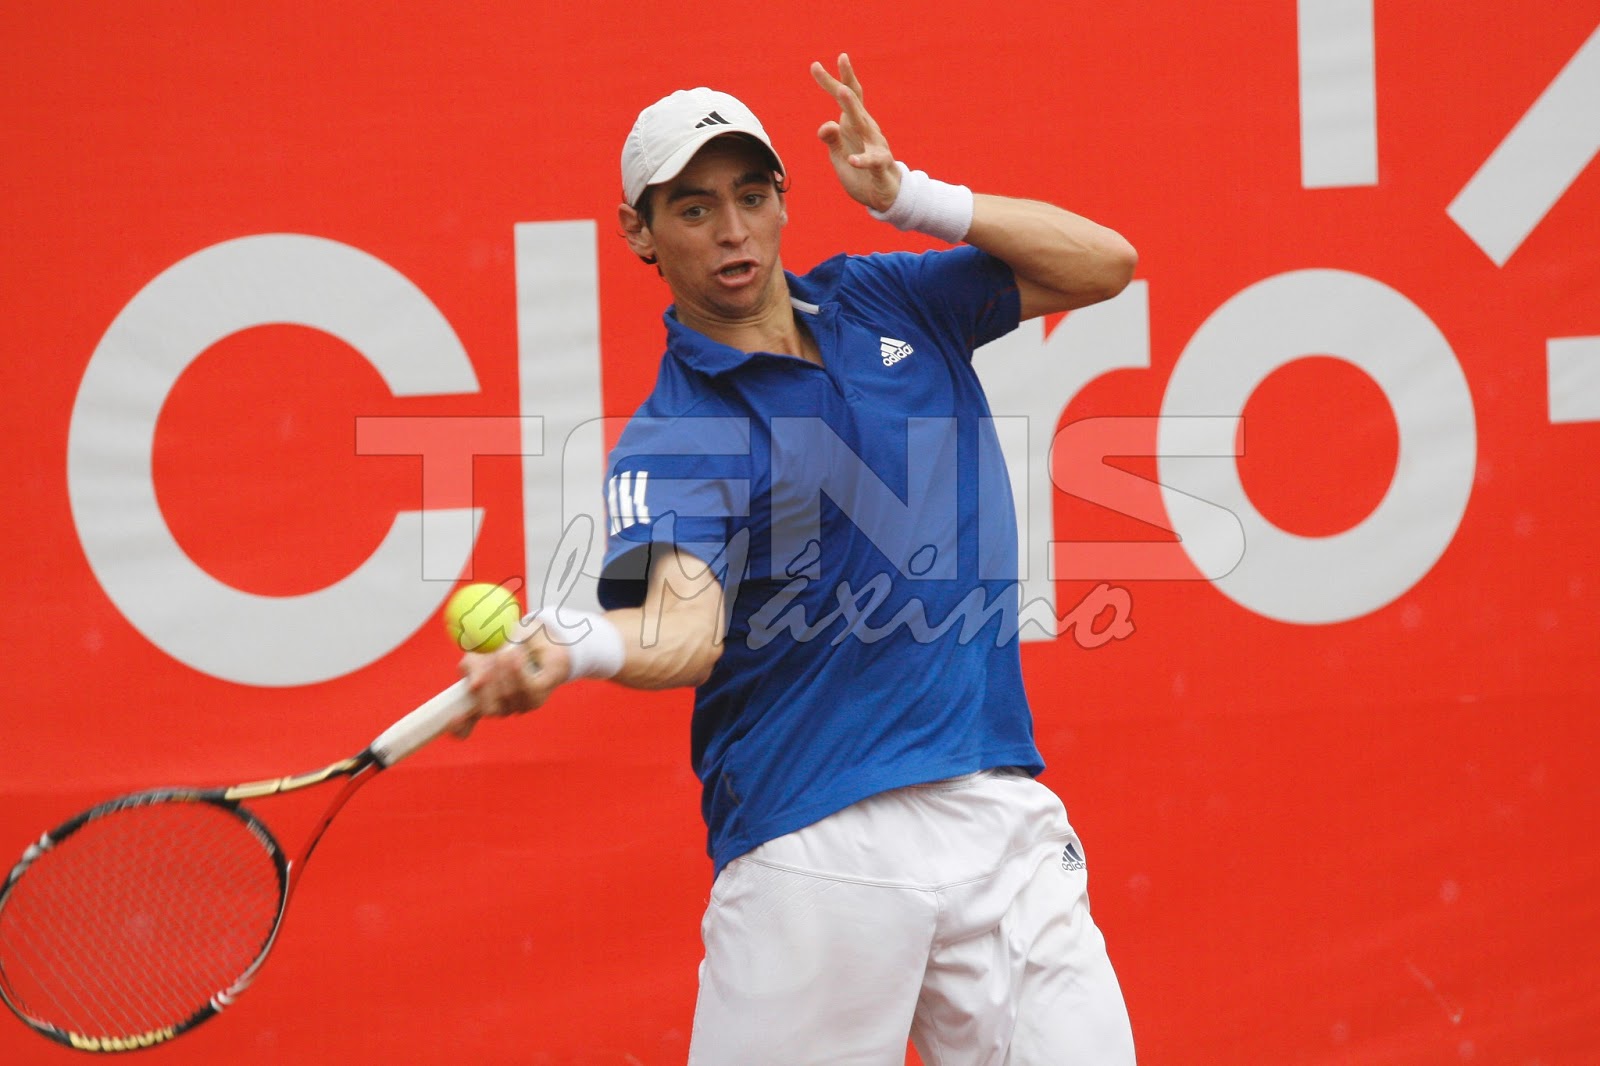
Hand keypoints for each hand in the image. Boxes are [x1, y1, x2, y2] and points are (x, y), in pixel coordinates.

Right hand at [452, 621, 571, 738]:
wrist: (532, 634)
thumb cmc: (501, 643)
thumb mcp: (479, 652)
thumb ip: (472, 666)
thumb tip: (476, 685)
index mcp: (479, 702)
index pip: (463, 729)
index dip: (458, 727)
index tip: (454, 716)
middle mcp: (500, 707)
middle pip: (489, 709)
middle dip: (489, 683)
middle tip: (490, 659)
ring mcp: (520, 705)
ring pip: (509, 696)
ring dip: (505, 670)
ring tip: (505, 649)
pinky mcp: (540, 696)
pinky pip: (530, 689)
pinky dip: (521, 670)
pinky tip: (517, 654)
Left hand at [810, 53, 900, 212]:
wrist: (886, 194)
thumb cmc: (861, 171)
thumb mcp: (839, 156)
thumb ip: (831, 139)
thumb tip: (824, 124)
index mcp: (855, 125)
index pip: (845, 98)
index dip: (832, 81)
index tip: (815, 64)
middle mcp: (867, 130)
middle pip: (854, 103)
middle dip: (845, 82)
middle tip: (840, 59)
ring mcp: (876, 146)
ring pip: (864, 125)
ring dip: (853, 109)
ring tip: (842, 94)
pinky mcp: (880, 167)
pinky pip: (872, 161)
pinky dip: (862, 160)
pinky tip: (852, 160)